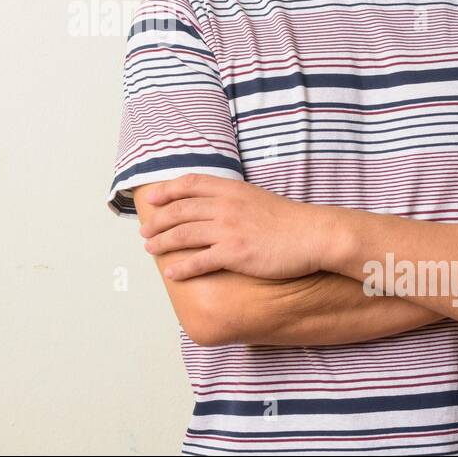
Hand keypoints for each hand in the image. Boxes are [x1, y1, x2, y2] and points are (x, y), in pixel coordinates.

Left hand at [137, 174, 327, 280]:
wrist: (313, 235)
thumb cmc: (289, 221)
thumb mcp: (257, 198)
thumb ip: (233, 199)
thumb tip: (215, 206)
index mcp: (232, 190)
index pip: (190, 183)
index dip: (167, 190)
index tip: (152, 198)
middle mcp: (226, 206)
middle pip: (180, 210)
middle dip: (157, 221)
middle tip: (144, 231)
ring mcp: (229, 229)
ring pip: (183, 235)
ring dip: (162, 243)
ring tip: (149, 249)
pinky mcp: (235, 254)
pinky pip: (199, 261)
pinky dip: (181, 268)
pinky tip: (170, 273)